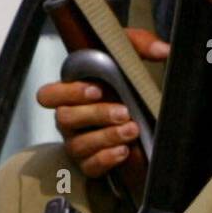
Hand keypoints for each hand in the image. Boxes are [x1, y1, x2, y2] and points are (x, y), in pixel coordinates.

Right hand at [36, 27, 168, 178]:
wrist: (142, 117)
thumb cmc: (124, 82)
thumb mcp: (130, 57)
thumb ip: (140, 46)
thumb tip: (163, 50)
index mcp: (71, 93)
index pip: (48, 95)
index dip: (67, 93)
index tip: (96, 90)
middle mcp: (69, 119)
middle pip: (65, 118)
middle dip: (96, 115)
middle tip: (124, 112)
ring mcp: (77, 143)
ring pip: (78, 144)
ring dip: (107, 137)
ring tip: (132, 130)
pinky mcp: (90, 164)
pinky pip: (90, 166)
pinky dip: (107, 159)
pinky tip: (125, 150)